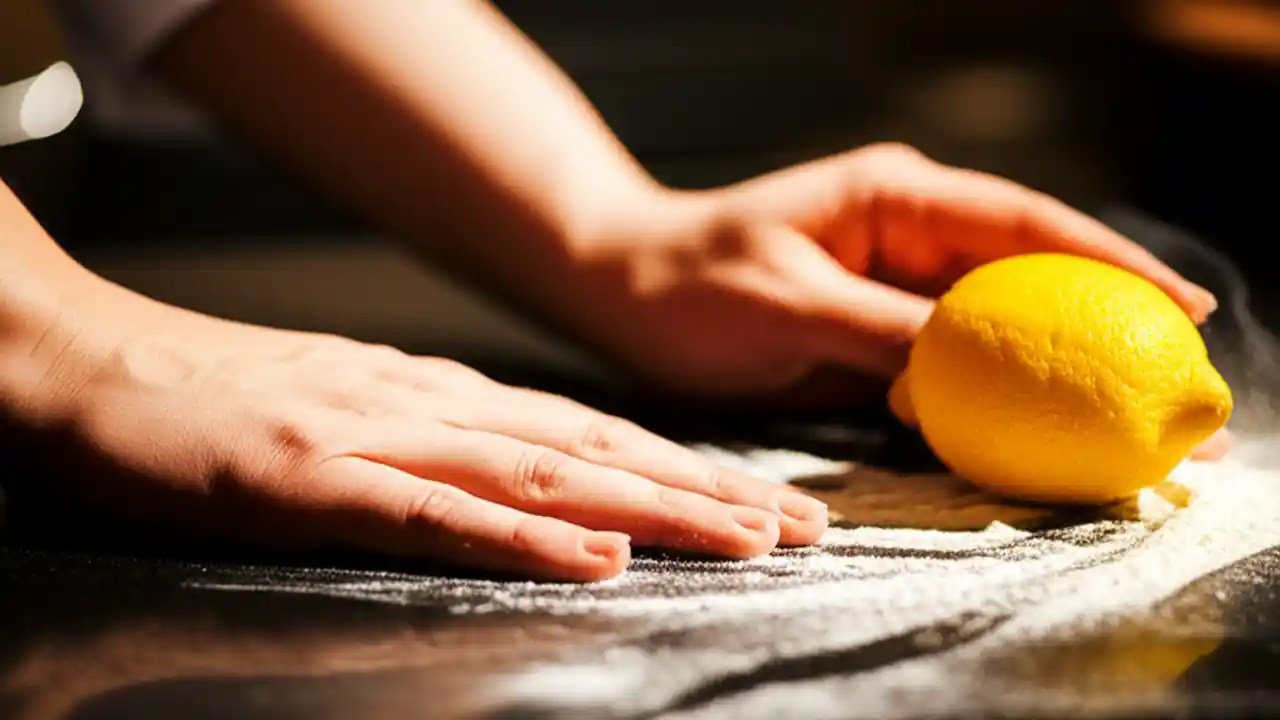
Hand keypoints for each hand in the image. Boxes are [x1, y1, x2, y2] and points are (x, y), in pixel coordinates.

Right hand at [3, 284, 826, 581]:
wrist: (93, 361)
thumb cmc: (221, 400)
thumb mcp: (356, 408)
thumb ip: (442, 443)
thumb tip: (531, 480)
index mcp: (445, 399)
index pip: (593, 436)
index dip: (688, 470)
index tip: (769, 501)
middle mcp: (432, 409)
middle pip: (596, 452)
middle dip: (706, 490)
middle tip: (802, 523)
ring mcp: (378, 439)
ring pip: (543, 476)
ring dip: (653, 505)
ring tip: (745, 536)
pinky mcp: (313, 480)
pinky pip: (434, 514)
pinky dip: (521, 538)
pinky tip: (592, 557)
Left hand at [572, 143, 1217, 402]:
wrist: (622, 293)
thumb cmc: (689, 284)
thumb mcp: (788, 304)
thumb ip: (881, 332)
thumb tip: (973, 372)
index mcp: (895, 197)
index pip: (1022, 225)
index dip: (1109, 262)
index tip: (1180, 307)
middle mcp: (906, 233)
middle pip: (1027, 275)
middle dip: (1102, 323)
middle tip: (1175, 382)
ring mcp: (892, 284)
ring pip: (994, 324)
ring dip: (1054, 367)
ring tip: (1126, 417)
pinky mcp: (873, 331)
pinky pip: (949, 364)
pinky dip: (989, 397)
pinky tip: (1031, 433)